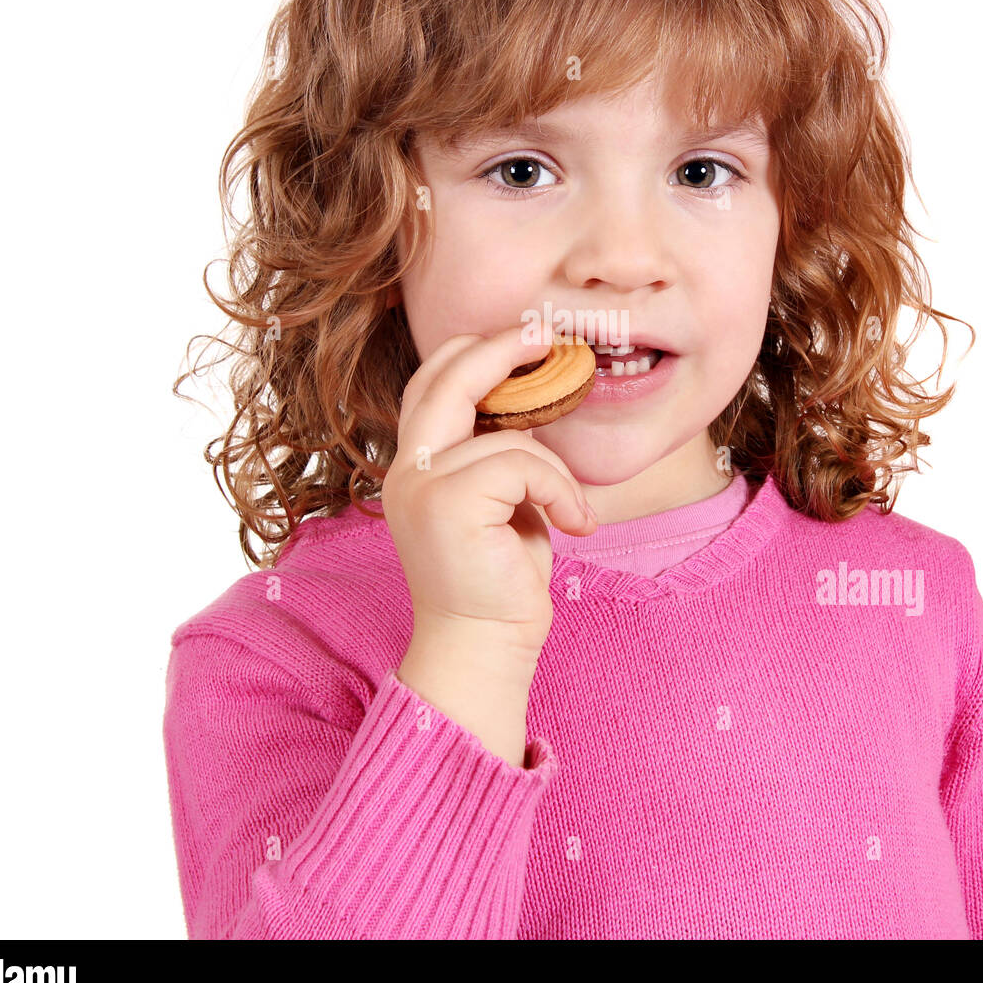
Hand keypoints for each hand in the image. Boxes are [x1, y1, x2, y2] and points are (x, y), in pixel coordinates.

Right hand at [381, 326, 595, 659]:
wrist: (483, 646)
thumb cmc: (500, 576)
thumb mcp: (501, 500)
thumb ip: (499, 450)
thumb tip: (533, 399)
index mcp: (415, 463)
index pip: (432, 380)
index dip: (476, 350)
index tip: (528, 337)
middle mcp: (406, 468)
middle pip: (448, 376)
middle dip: (503, 348)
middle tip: (548, 336)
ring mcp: (420, 484)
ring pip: (506, 434)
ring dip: (555, 471)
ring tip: (572, 511)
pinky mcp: (448, 503)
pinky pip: (523, 464)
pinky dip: (560, 490)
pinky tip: (575, 525)